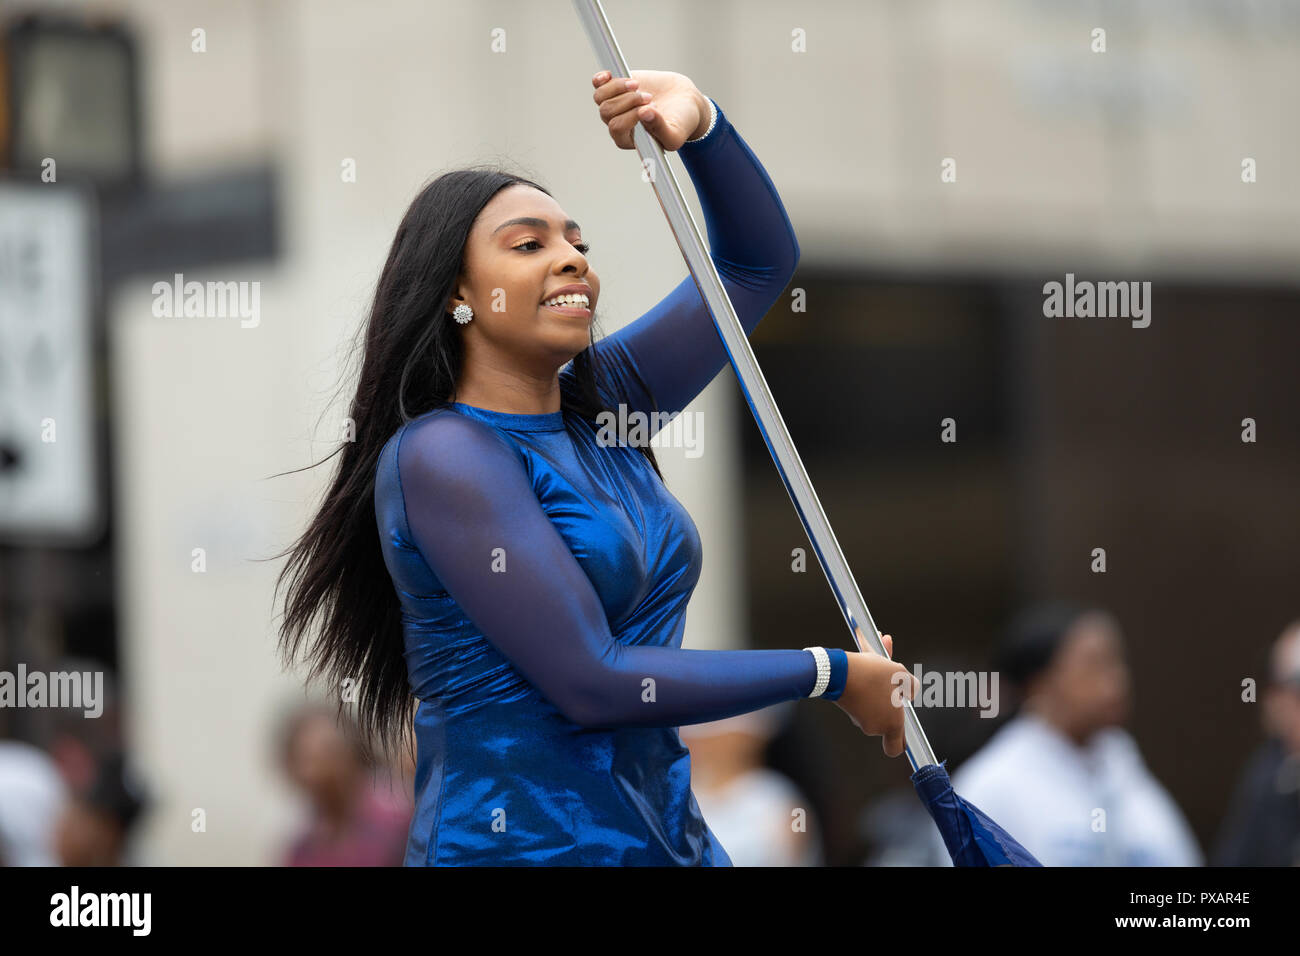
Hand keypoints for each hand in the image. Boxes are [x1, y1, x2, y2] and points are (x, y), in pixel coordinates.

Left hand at [591, 69, 709, 150]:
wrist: (684, 101)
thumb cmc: (680, 122)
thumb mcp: (675, 133)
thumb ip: (661, 130)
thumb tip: (644, 113)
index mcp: (628, 139)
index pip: (616, 128)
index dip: (630, 116)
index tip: (651, 107)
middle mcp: (618, 123)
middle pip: (607, 111)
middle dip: (629, 100)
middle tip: (649, 97)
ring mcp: (615, 105)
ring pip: (600, 97)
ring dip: (618, 87)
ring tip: (638, 85)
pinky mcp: (616, 87)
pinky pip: (597, 84)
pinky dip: (601, 78)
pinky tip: (609, 75)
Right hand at [832, 632, 918, 757]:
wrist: (838, 670)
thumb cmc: (870, 674)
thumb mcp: (900, 673)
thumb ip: (911, 686)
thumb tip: (911, 692)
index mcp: (892, 724)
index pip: (897, 747)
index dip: (902, 743)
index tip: (905, 734)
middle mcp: (875, 726)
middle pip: (887, 722)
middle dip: (891, 706)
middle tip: (892, 688)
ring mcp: (859, 720)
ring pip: (874, 710)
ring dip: (878, 696)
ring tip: (877, 676)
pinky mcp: (848, 710)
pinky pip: (863, 702)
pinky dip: (866, 691)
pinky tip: (866, 674)